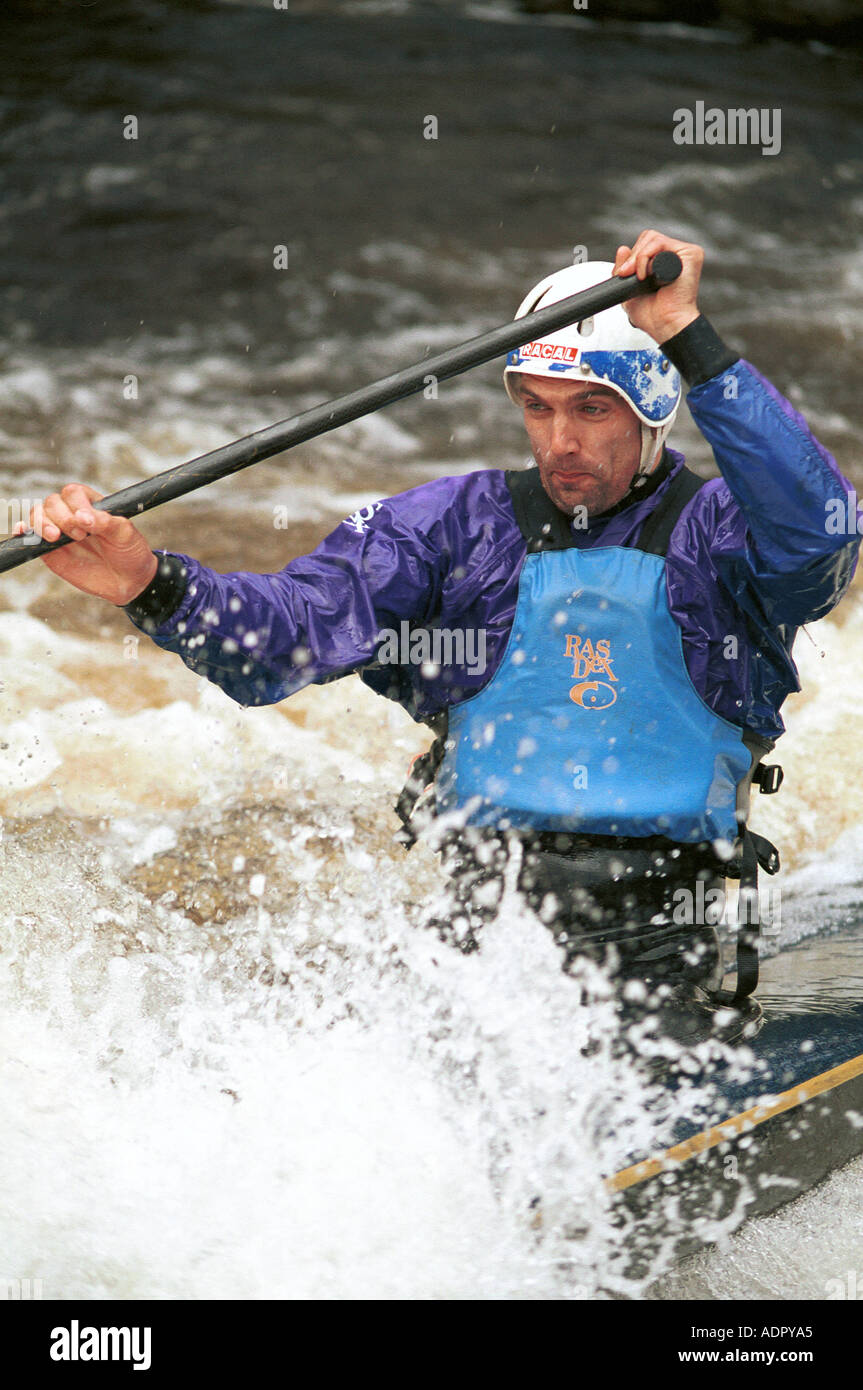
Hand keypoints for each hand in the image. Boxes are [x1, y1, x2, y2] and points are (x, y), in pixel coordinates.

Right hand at [15, 483, 157, 604]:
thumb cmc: (130, 552)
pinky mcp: (50, 551)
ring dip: (42, 524)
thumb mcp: (126, 534)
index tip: (88, 523)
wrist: (129, 581)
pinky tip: (23, 532)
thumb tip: (82, 517)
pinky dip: (24, 532)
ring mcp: (59, 532)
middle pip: (52, 502)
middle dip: (62, 518)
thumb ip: (106, 522)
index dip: (77, 505)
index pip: (73, 493)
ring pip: (38, 516)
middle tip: (80, 537)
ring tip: (56, 538)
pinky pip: (31, 537)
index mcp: (91, 504)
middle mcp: (72, 514)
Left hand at [613, 230, 702, 343]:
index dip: (632, 256)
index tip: (623, 274)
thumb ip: (624, 268)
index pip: (645, 243)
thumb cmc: (652, 314)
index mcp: (664, 262)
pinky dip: (646, 256)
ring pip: (652, 238)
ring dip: (638, 257)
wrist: (664, 325)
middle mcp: (676, 255)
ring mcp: (684, 254)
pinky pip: (660, 243)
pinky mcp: (691, 254)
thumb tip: (622, 248)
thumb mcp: (629, 288)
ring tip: (639, 278)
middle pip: (648, 237)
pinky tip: (646, 276)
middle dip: (633, 256)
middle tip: (628, 275)